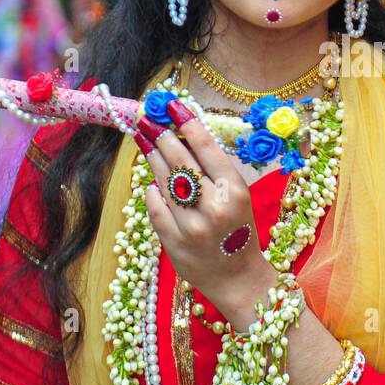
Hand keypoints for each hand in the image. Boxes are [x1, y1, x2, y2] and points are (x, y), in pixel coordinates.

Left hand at [135, 101, 274, 325]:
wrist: (239, 279)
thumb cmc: (240, 232)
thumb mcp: (238, 197)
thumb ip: (215, 172)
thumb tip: (184, 138)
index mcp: (235, 192)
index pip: (207, 148)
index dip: (187, 123)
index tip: (172, 105)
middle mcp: (213, 208)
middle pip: (180, 161)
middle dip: (161, 135)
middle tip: (147, 118)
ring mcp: (191, 227)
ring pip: (165, 183)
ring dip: (152, 157)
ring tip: (144, 138)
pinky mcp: (173, 243)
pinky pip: (155, 208)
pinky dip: (152, 192)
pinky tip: (151, 180)